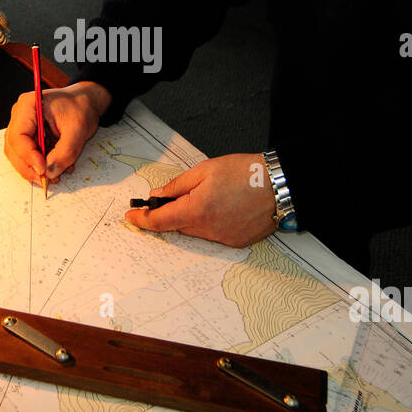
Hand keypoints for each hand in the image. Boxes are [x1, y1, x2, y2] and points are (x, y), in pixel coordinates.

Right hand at [5, 81, 111, 184]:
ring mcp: (23, 127)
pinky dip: (41, 165)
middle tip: (46, 179)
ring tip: (53, 176)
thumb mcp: (78, 129)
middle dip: (29, 167)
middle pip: (14, 148)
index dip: (28, 156)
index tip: (43, 170)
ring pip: (19, 155)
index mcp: (28, 106)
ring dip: (34, 169)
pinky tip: (56, 168)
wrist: (86, 102)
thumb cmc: (81, 108)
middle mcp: (20, 116)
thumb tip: (50, 172)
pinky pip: (29, 155)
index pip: (18, 136)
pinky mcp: (30, 137)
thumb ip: (65, 152)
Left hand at [125, 153, 277, 247]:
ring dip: (192, 217)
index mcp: (197, 210)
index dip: (142, 219)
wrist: (280, 185)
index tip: (131, 216)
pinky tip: (223, 206)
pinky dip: (211, 222)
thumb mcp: (205, 170)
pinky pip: (213, 234)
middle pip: (177, 226)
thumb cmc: (246, 173)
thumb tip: (159, 195)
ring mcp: (223, 238)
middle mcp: (209, 229)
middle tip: (172, 196)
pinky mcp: (236, 242)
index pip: (159, 221)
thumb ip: (178, 185)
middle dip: (170, 213)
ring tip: (210, 196)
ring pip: (195, 230)